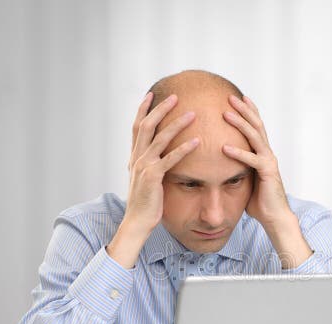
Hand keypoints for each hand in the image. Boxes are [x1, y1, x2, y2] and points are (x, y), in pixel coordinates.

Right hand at [124, 92, 199, 235]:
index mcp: (135, 156)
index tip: (151, 95)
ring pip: (160, 138)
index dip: (143, 110)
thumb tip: (157, 156)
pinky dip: (184, 149)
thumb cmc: (146, 202)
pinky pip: (170, 159)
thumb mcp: (145, 178)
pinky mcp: (153, 177)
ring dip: (176, 124)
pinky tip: (197, 142)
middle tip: (175, 96)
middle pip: (147, 126)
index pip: (137, 127)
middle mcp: (137, 158)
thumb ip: (150, 164)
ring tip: (192, 114)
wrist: (137, 221)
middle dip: (161, 109)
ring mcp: (144, 166)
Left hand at [221, 95, 291, 227]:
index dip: (249, 111)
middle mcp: (268, 154)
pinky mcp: (268, 172)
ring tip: (226, 114)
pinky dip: (238, 153)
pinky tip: (224, 147)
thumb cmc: (259, 201)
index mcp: (263, 153)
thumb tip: (219, 164)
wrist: (274, 217)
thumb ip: (237, 168)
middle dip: (244, 110)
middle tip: (230, 97)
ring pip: (255, 137)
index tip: (238, 97)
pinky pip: (251, 159)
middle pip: (257, 125)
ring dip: (240, 124)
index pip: (257, 127)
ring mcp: (269, 161)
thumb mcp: (245, 179)